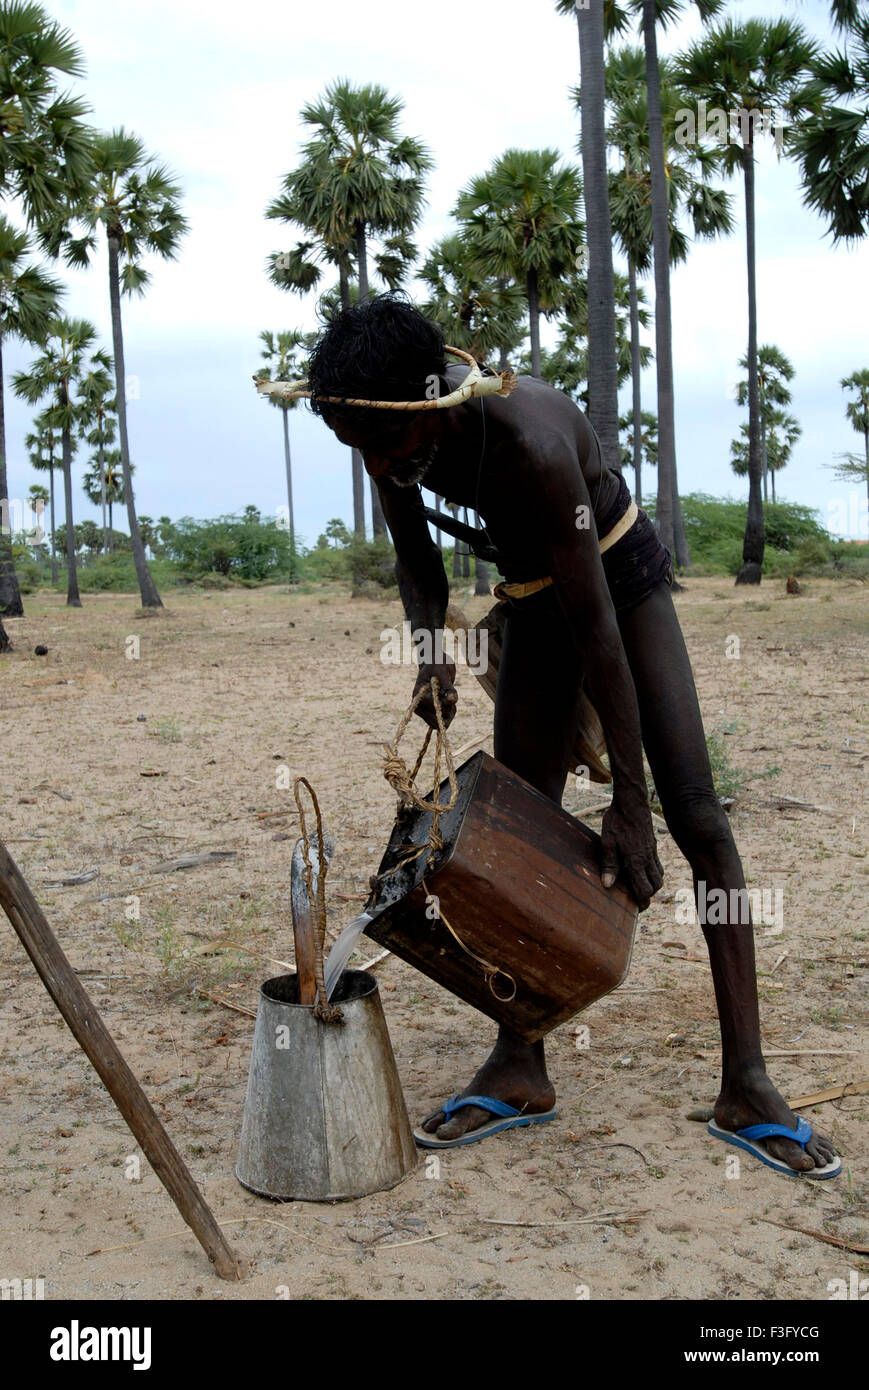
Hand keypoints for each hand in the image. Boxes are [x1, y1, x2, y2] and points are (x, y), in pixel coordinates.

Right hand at [413, 661, 456, 729]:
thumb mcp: (443, 672)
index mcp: (418, 696)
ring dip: (449, 713)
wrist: (435, 662)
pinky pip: (442, 722)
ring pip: (439, 724)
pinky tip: (450, 700)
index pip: (433, 712)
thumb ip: (448, 687)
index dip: (445, 706)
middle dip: (448, 712)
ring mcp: (424, 710)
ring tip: (451, 696)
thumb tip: (452, 700)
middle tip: (452, 696)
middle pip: (436, 723)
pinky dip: (449, 713)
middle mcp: (418, 706)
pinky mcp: (430, 712)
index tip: (450, 693)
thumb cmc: (437, 664)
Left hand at [600, 796, 663, 910]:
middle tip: (637, 901)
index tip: (636, 909)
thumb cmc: (617, 821)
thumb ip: (609, 864)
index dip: (642, 902)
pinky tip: (644, 871)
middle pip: (655, 886)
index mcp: (636, 861)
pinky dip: (655, 873)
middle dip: (648, 896)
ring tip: (640, 888)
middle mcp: (647, 859)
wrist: (632, 803)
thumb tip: (607, 885)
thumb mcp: (607, 842)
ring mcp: (652, 852)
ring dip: (652, 885)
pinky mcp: (653, 846)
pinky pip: (659, 865)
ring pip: (660, 876)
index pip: (644, 890)